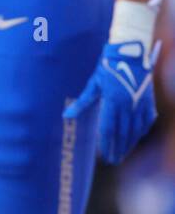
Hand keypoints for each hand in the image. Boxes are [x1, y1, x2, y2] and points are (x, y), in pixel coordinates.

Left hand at [64, 40, 159, 162]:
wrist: (130, 52)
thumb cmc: (108, 66)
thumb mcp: (94, 84)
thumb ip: (82, 102)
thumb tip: (66, 115)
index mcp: (112, 101)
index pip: (109, 129)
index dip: (107, 144)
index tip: (105, 156)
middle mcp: (127, 105)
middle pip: (123, 133)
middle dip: (118, 149)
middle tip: (114, 160)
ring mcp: (140, 103)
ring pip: (136, 130)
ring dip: (130, 144)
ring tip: (123, 154)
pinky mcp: (148, 100)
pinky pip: (146, 121)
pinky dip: (141, 132)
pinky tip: (136, 139)